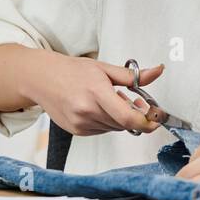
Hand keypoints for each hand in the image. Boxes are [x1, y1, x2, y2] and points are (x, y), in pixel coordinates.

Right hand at [25, 54, 164, 136]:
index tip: (157, 118)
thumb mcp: (104, 68)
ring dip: (121, 117)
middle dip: (136, 115)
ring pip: (115, 128)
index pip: (128, 117)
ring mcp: (81, 123)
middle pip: (124, 123)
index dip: (147, 121)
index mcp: (96, 92)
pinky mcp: (77, 131)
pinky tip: (99, 107)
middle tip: (137, 101)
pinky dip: (108, 121)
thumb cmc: (71, 71)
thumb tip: (157, 71)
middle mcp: (87, 111)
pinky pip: (103, 130)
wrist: (41, 79)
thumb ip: (133, 76)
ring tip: (111, 99)